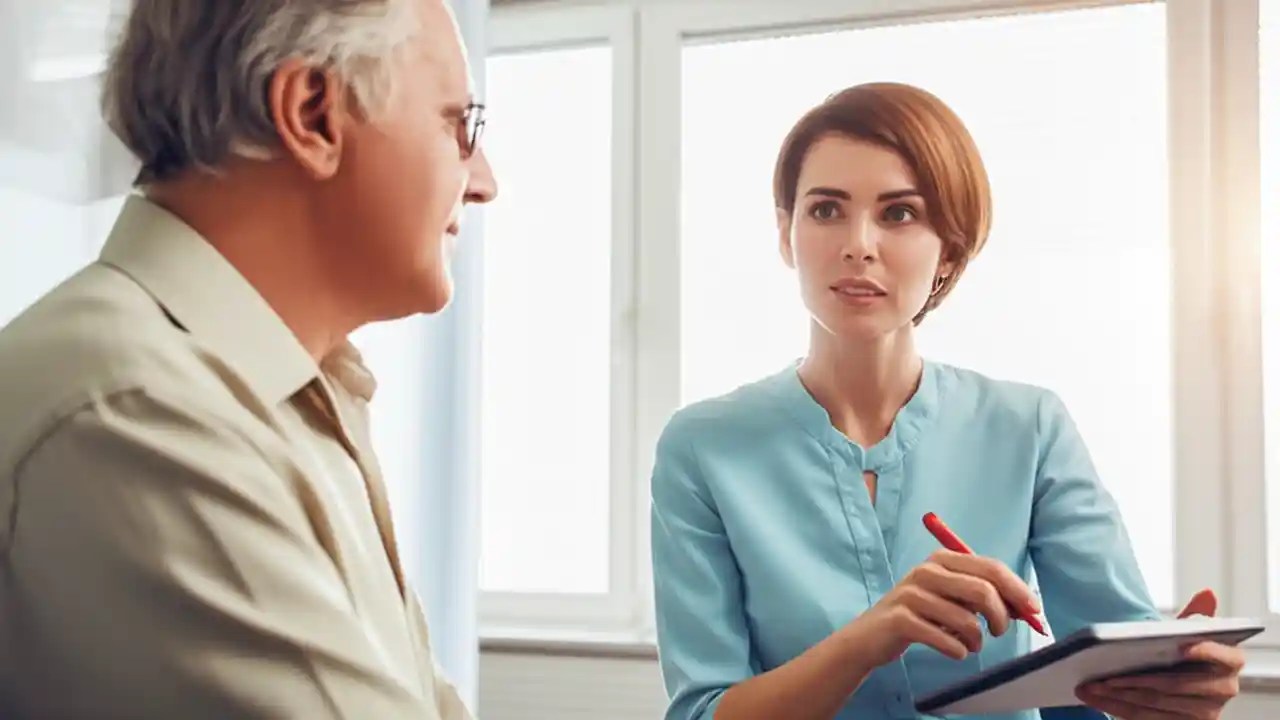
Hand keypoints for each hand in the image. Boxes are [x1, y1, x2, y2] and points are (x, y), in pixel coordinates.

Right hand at [843, 549, 1040, 667]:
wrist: (872, 635)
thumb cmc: (920, 614)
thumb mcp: (951, 597)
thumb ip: (984, 595)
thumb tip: (1026, 606)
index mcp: (943, 559)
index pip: (991, 568)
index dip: (1017, 590)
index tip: (1033, 610)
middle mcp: (926, 571)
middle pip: (982, 590)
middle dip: (1001, 617)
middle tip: (1000, 632)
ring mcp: (912, 594)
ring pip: (967, 620)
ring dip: (977, 641)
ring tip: (971, 645)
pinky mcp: (901, 619)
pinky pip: (946, 640)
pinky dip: (958, 651)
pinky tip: (953, 650)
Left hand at [1076, 590, 1244, 719]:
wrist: (1186, 684)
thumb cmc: (1184, 653)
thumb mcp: (1190, 632)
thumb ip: (1197, 616)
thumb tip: (1207, 593)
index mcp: (1230, 661)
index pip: (1224, 655)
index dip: (1205, 651)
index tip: (1181, 646)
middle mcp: (1223, 689)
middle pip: (1174, 686)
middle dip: (1134, 681)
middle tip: (1103, 675)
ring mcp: (1205, 711)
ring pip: (1155, 704)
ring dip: (1118, 696)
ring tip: (1090, 686)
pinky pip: (1146, 717)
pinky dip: (1117, 707)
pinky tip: (1096, 698)